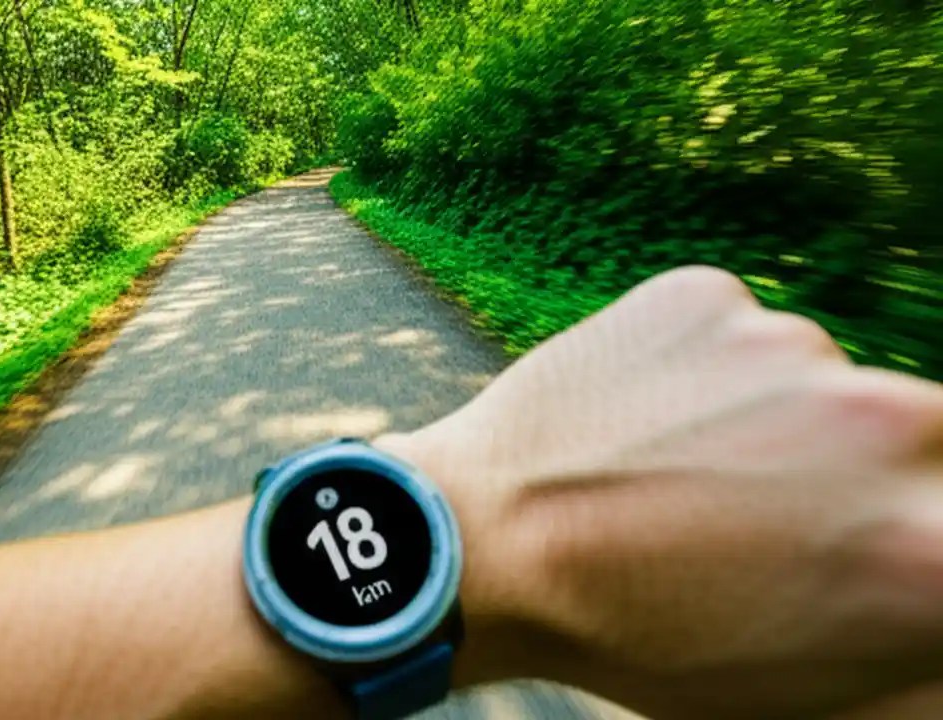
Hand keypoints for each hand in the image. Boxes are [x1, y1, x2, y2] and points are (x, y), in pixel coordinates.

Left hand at [378, 266, 942, 718]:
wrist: (482, 548)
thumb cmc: (636, 641)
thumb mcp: (800, 691)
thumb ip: (913, 650)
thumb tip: (930, 604)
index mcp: (933, 547)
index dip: (915, 528)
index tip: (867, 535)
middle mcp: (888, 424)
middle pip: (917, 435)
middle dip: (863, 472)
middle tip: (774, 511)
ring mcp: (791, 346)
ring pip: (819, 377)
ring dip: (777, 419)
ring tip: (680, 475)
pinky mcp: (708, 297)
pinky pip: (733, 336)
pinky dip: (702, 373)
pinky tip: (642, 425)